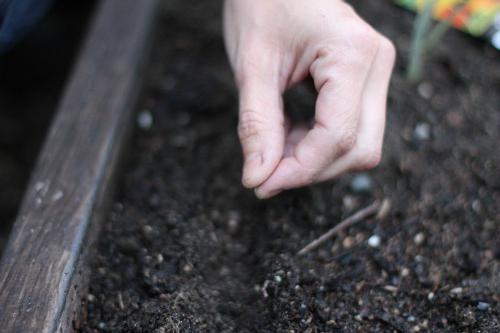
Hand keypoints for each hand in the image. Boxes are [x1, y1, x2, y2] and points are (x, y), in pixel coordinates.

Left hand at [223, 0, 394, 198]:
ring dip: (315, 159)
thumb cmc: (261, 5)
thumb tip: (258, 179)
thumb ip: (257, 126)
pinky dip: (318, 143)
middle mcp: (376, 65)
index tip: (262, 186)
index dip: (299, 170)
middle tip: (266, 173)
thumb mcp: (253, 67)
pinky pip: (352, 129)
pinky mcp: (364, 80)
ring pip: (360, 144)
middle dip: (311, 170)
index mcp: (353, 55)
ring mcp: (374, 72)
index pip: (337, 136)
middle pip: (359, 148)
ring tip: (274, 146)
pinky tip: (289, 135)